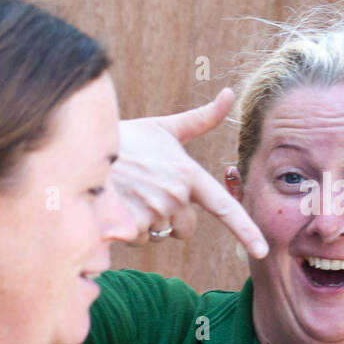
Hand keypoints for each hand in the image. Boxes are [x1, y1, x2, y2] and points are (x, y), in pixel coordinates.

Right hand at [115, 88, 266, 256]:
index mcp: (188, 174)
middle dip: (172, 218)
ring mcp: (153, 212)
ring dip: (147, 222)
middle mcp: (175, 195)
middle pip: (186, 228)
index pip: (225, 208)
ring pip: (160, 234)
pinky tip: (116, 206)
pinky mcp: (130, 226)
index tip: (262, 250)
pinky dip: (128, 229)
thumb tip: (231, 93)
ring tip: (129, 195)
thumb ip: (201, 119)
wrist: (81, 149)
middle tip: (147, 192)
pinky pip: (139, 240)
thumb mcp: (165, 127)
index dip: (246, 231)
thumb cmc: (127, 138)